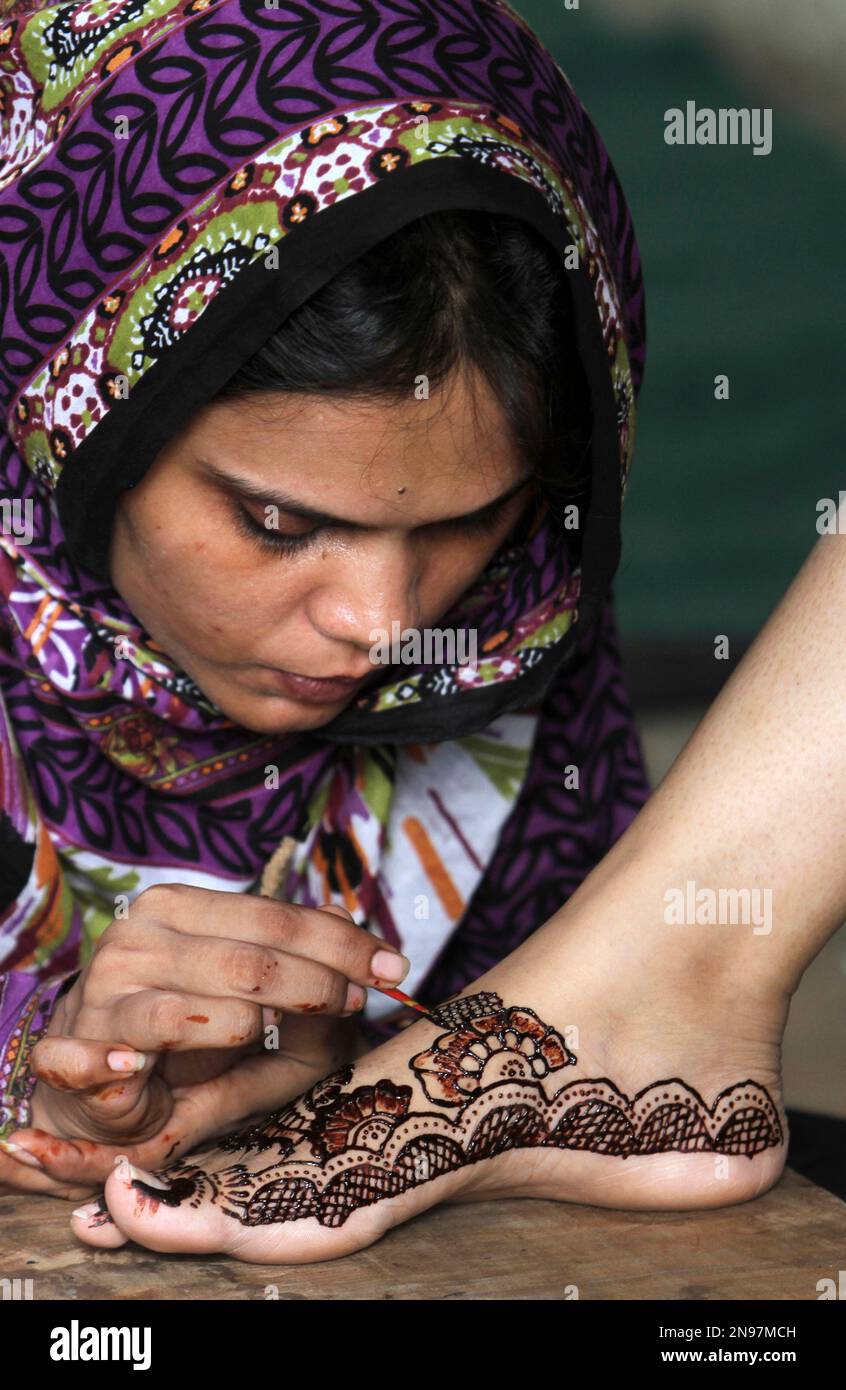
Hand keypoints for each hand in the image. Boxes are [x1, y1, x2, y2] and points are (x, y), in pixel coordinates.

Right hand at [0, 888, 405, 1192]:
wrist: (94, 1095)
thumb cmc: (191, 1051)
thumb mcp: (263, 1013)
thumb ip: (301, 970)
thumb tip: (347, 920)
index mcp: (184, 910)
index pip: (278, 917)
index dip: (342, 943)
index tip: (392, 966)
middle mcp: (145, 933)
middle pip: (254, 955)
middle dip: (319, 981)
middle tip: (356, 1004)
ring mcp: (114, 982)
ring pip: (210, 1000)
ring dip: (261, 1022)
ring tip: (279, 1033)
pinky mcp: (89, 1035)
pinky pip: (143, 1039)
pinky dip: (169, 1051)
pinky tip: (165, 1065)